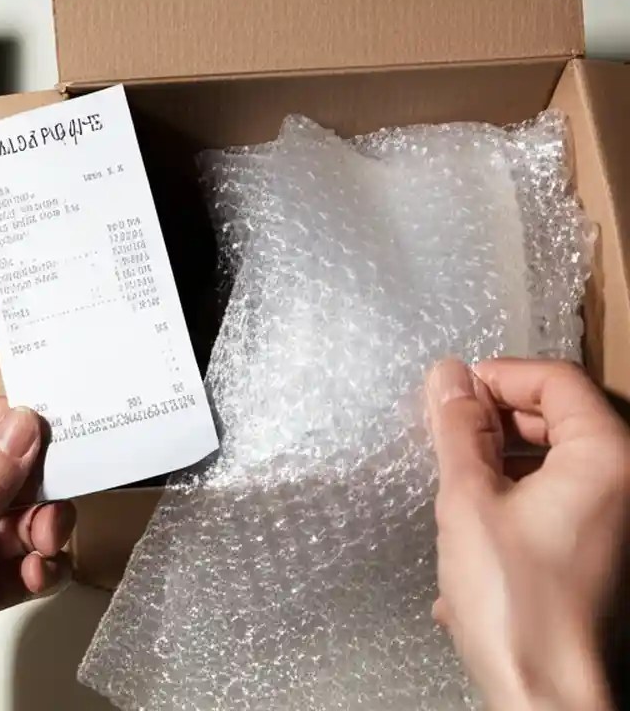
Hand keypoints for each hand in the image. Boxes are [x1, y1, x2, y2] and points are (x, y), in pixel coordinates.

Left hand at [0, 399, 74, 710]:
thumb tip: (19, 428)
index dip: (8, 422)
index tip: (55, 434)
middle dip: (36, 487)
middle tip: (53, 510)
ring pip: (16, 519)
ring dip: (41, 531)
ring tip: (42, 550)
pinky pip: (19, 563)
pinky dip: (37, 569)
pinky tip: (37, 579)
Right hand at [425, 358, 629, 710]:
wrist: (546, 693)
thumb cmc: (516, 603)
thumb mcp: (468, 500)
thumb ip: (458, 430)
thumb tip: (448, 378)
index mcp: (608, 457)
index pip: (556, 380)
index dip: (497, 377)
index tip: (450, 396)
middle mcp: (628, 483)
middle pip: (561, 420)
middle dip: (497, 426)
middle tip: (446, 442)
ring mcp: (621, 521)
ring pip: (558, 465)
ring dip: (502, 469)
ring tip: (456, 499)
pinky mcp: (607, 553)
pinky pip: (562, 504)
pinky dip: (519, 506)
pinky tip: (476, 543)